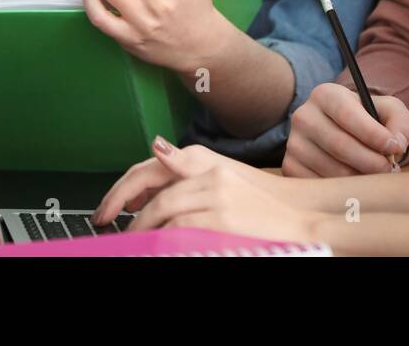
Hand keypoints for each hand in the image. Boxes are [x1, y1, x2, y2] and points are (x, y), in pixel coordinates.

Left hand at [122, 138, 318, 242]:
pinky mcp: (220, 220)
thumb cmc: (262, 206)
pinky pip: (180, 230)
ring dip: (144, 230)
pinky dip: (163, 239)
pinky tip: (157, 245)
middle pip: (155, 192)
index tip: (109, 207)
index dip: (124, 189)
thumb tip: (153, 178)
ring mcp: (215, 197)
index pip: (151, 170)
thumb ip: (187, 178)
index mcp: (204, 161)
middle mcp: (208, 174)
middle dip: (129, 214)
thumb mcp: (222, 181)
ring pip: (164, 212)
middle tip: (113, 230)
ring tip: (133, 243)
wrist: (300, 218)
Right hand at [284, 82, 408, 176]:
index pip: (348, 115)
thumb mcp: (389, 111)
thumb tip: (397, 144)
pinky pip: (321, 186)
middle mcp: (303, 116)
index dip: (374, 134)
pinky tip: (355, 181)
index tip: (394, 148)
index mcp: (326, 95)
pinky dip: (344, 190)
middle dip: (372, 162)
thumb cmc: (369, 121)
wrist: (343, 133)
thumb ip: (401, 122)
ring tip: (374, 175)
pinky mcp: (290, 167)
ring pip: (333, 170)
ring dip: (361, 178)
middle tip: (389, 169)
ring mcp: (294, 143)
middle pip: (340, 146)